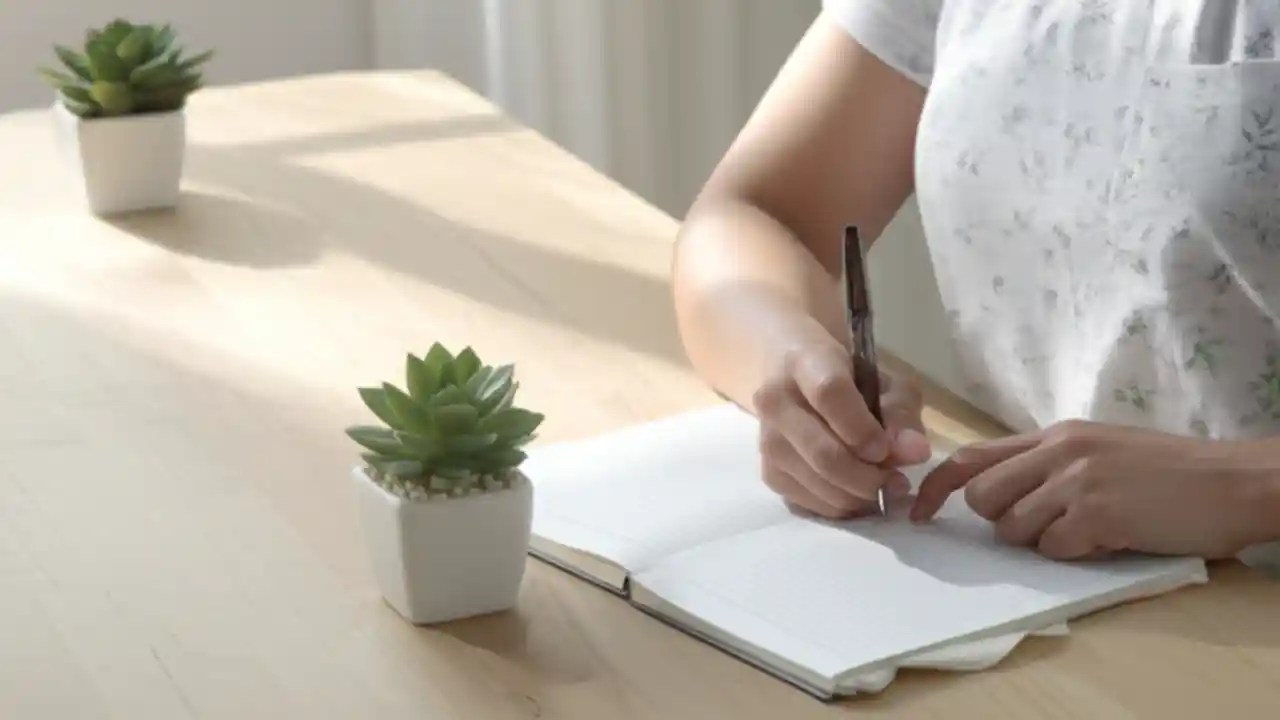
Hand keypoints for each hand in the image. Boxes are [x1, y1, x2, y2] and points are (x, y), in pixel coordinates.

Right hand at [753, 329, 931, 517]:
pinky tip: (858, 494)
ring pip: (816, 483)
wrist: (793, 374)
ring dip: (858, 496)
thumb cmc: (848, 376)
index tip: (886, 449)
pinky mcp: (767, 471)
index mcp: (804, 361)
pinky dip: (839, 506)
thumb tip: (916, 454)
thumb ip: (902, 415)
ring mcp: (767, 439)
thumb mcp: (885, 381)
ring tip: (884, 488)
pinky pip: (807, 502)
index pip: (829, 395)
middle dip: (867, 477)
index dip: (863, 428)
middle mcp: (775, 400)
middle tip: (897, 482)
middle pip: (822, 451)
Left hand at [912, 420, 1276, 558]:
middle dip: (1003, 522)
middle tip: (1048, 524)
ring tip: (1088, 527)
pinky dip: (1075, 552)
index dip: (937, 487)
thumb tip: (996, 494)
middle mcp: (1058, 451)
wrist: (1229, 480)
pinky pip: (1054, 548)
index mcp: (1053, 435)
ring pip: (1014, 527)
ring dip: (1043, 540)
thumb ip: (1046, 465)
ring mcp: (1076, 480)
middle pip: (983, 498)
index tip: (919, 513)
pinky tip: (1109, 536)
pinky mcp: (1097, 512)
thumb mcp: (1097, 450)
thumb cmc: (1166, 472)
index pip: (972, 456)